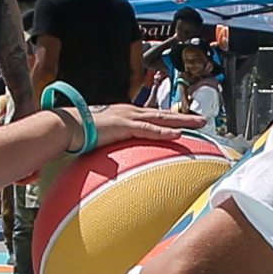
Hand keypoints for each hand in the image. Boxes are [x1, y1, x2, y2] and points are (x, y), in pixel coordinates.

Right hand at [85, 105, 212, 151]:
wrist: (69, 126)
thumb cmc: (83, 133)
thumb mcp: (105, 138)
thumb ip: (116, 145)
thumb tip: (121, 161)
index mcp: (127, 115)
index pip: (154, 116)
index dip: (172, 118)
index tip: (187, 121)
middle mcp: (131, 112)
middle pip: (164, 114)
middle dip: (185, 116)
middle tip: (203, 119)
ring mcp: (129, 117)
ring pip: (162, 118)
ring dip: (182, 120)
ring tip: (200, 123)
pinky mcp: (124, 125)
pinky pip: (149, 130)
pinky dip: (164, 131)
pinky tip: (178, 134)